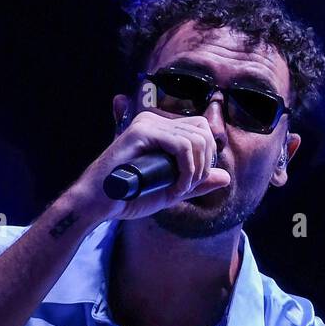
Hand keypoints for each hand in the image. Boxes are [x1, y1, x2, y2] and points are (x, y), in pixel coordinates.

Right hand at [71, 110, 230, 222]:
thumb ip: (196, 183)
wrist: (99, 204)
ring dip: (195, 171)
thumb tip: (225, 177)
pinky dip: (186, 170)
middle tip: (187, 187)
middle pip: (203, 131)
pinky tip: (176, 187)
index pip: (202, 130)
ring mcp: (147, 124)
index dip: (207, 157)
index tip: (191, 183)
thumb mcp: (171, 192)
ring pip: (196, 139)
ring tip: (178, 190)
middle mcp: (154, 121)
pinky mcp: (141, 132)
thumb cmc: (129, 197)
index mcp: (160, 129)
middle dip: (204, 164)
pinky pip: (181, 146)